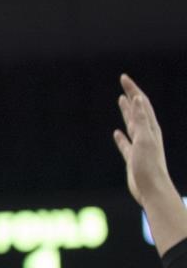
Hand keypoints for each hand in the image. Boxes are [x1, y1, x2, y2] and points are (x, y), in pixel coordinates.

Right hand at [115, 74, 175, 206]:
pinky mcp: (133, 158)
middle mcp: (147, 134)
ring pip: (132, 124)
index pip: (141, 103)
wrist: (152, 189)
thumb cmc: (149, 166)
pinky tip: (116, 133)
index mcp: (150, 128)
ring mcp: (140, 146)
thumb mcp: (144, 140)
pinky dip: (121, 136)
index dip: (133, 89)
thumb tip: (137, 98)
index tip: (123, 77)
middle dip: (131, 96)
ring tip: (121, 101)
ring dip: (127, 112)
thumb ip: (141, 120)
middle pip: (138, 110)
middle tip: (124, 82)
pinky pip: (125, 143)